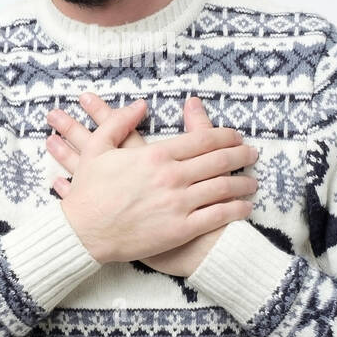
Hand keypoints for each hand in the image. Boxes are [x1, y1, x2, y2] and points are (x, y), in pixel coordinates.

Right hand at [46, 93, 258, 274]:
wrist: (83, 233)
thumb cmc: (90, 192)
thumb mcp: (98, 149)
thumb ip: (120, 122)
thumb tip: (140, 104)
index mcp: (156, 155)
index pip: (203, 139)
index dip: (226, 136)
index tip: (236, 136)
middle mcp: (172, 176)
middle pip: (219, 160)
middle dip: (241, 155)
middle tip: (253, 153)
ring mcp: (178, 203)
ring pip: (223, 187)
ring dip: (243, 183)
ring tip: (253, 181)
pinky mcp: (180, 229)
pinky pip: (217, 216)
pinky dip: (236, 209)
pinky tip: (244, 207)